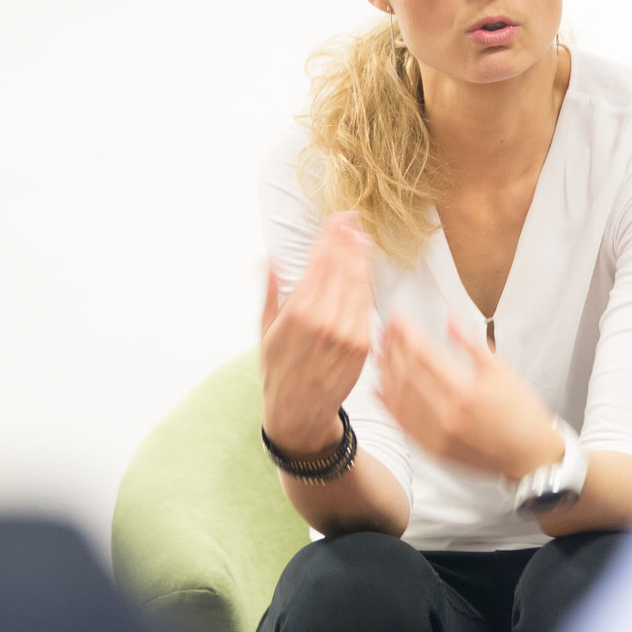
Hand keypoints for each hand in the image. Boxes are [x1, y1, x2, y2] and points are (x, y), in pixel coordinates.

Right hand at [260, 213, 373, 455]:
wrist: (299, 412)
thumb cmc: (277, 369)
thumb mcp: (264, 330)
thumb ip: (269, 291)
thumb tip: (265, 258)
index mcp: (296, 315)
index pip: (318, 265)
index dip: (329, 239)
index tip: (337, 219)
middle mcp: (323, 322)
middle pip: (340, 270)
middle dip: (347, 241)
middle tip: (352, 219)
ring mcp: (346, 335)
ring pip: (357, 285)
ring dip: (360, 258)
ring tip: (360, 237)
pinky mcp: (362, 346)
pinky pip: (366, 307)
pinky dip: (366, 284)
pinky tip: (366, 268)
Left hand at [376, 317, 561, 479]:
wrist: (530, 455)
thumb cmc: (521, 411)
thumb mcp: (503, 370)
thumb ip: (472, 344)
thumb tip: (450, 319)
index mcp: (466, 391)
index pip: (425, 355)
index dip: (407, 334)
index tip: (397, 318)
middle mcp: (447, 415)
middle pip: (407, 375)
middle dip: (392, 348)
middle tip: (384, 331)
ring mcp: (437, 435)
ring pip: (399, 399)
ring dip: (385, 373)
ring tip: (378, 352)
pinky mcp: (433, 450)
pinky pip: (402, 424)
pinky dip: (387, 404)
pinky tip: (378, 388)